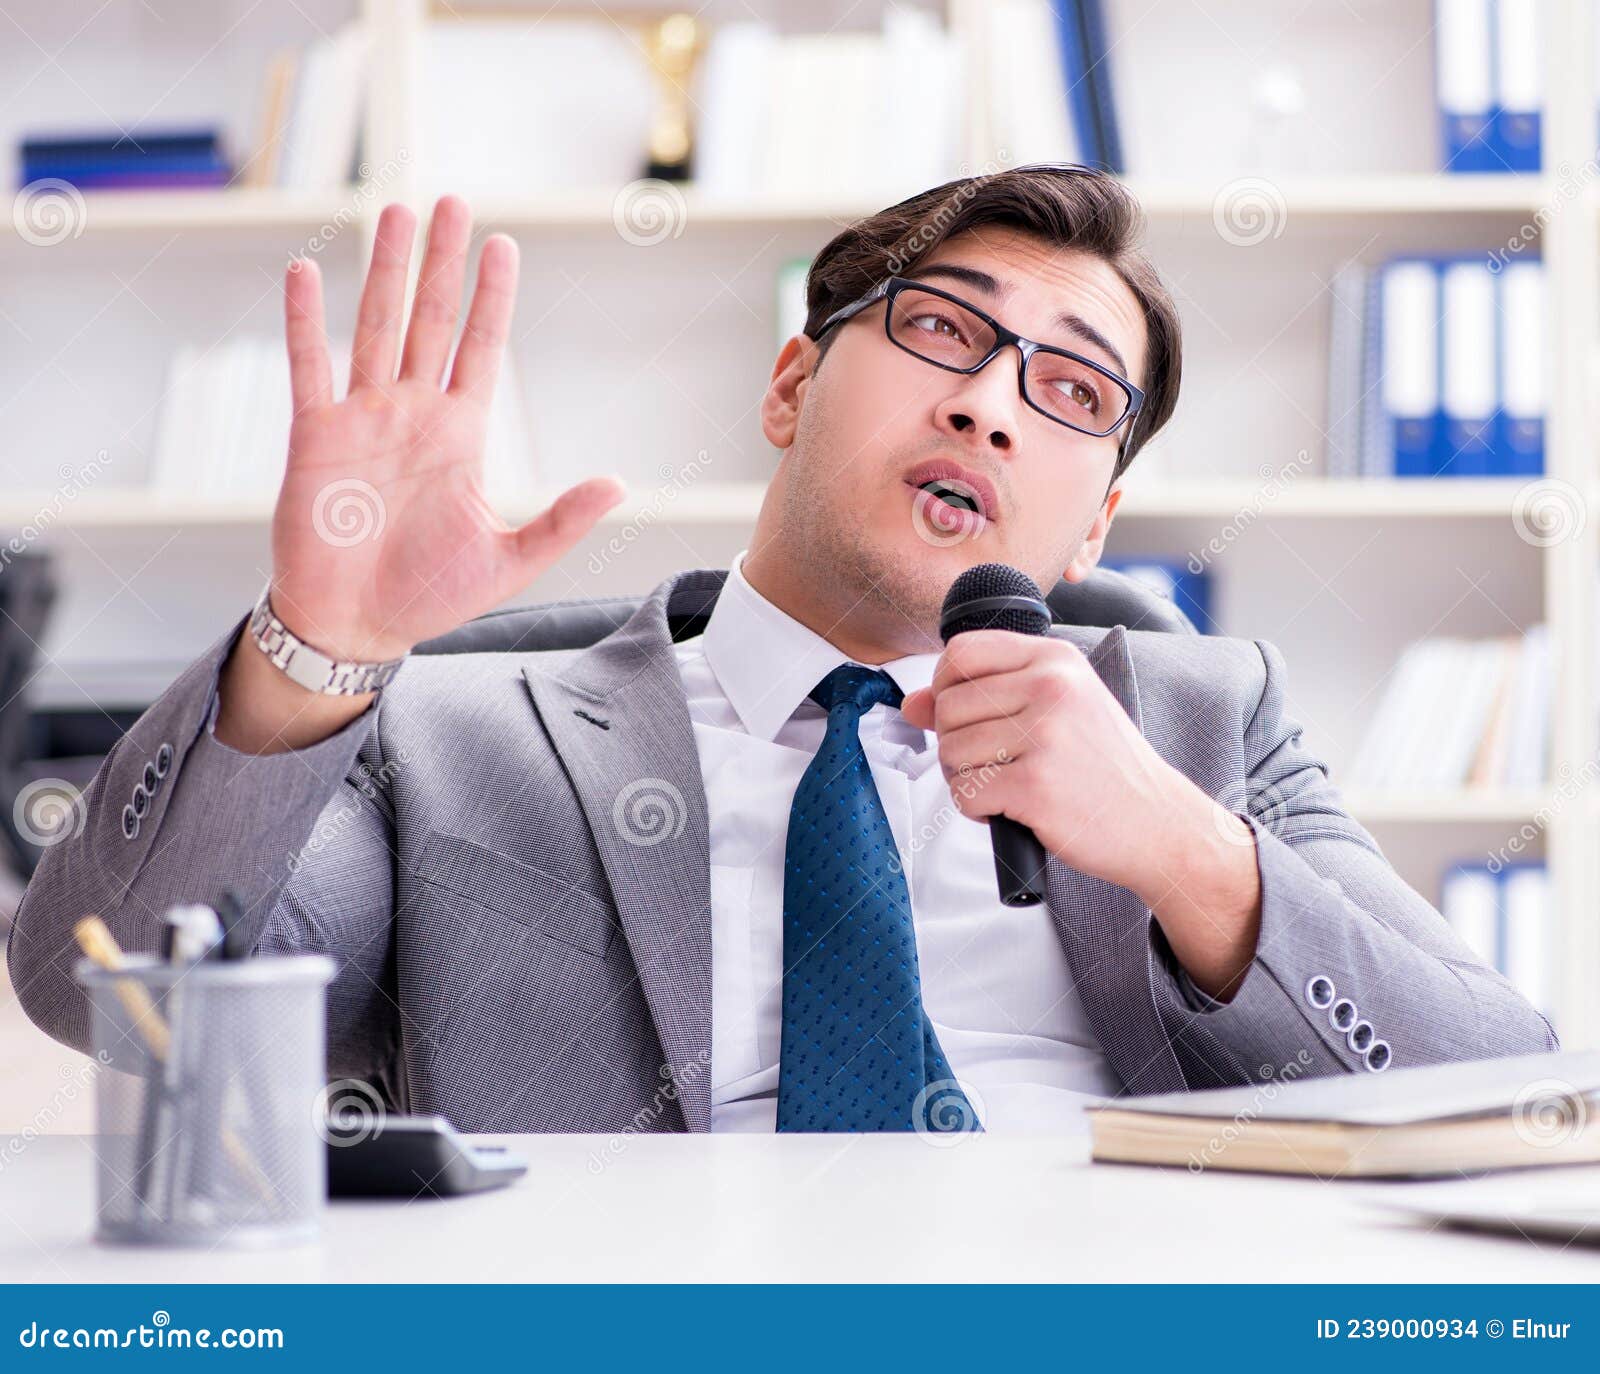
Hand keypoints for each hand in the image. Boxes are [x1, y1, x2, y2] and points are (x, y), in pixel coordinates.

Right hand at [271, 195, 624, 662]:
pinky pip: (308, 366)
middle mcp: (412, 413)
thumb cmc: (431, 596)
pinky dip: (304, 320)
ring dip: (386, 270)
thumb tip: (620, 486)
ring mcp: (362, 418)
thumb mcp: (511, 560)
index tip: (505, 247)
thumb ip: (562, 521)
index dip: (494, 299)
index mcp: (461, 435)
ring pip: (375, 325)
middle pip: (432, 320)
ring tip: (396, 211)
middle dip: (445, 263)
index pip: (482, 349)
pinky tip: (305, 269)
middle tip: (453, 201)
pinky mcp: (314, 436)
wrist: (357, 626)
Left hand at [900, 631, 1262, 997]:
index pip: (961, 652)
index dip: (945, 686)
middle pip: (948, 705)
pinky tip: (1010, 810)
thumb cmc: (1103, 767)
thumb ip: (983, 698)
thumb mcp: (1055, 711)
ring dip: (965, 779)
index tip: (963, 715)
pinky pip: (965, 793)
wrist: (1158, 823)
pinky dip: (976, 809)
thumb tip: (912, 703)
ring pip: (951, 751)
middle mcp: (1052, 687)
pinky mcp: (1035, 785)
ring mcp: (1045, 735)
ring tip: (1006, 786)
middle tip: (992, 764)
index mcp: (1056, 659)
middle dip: (955, 743)